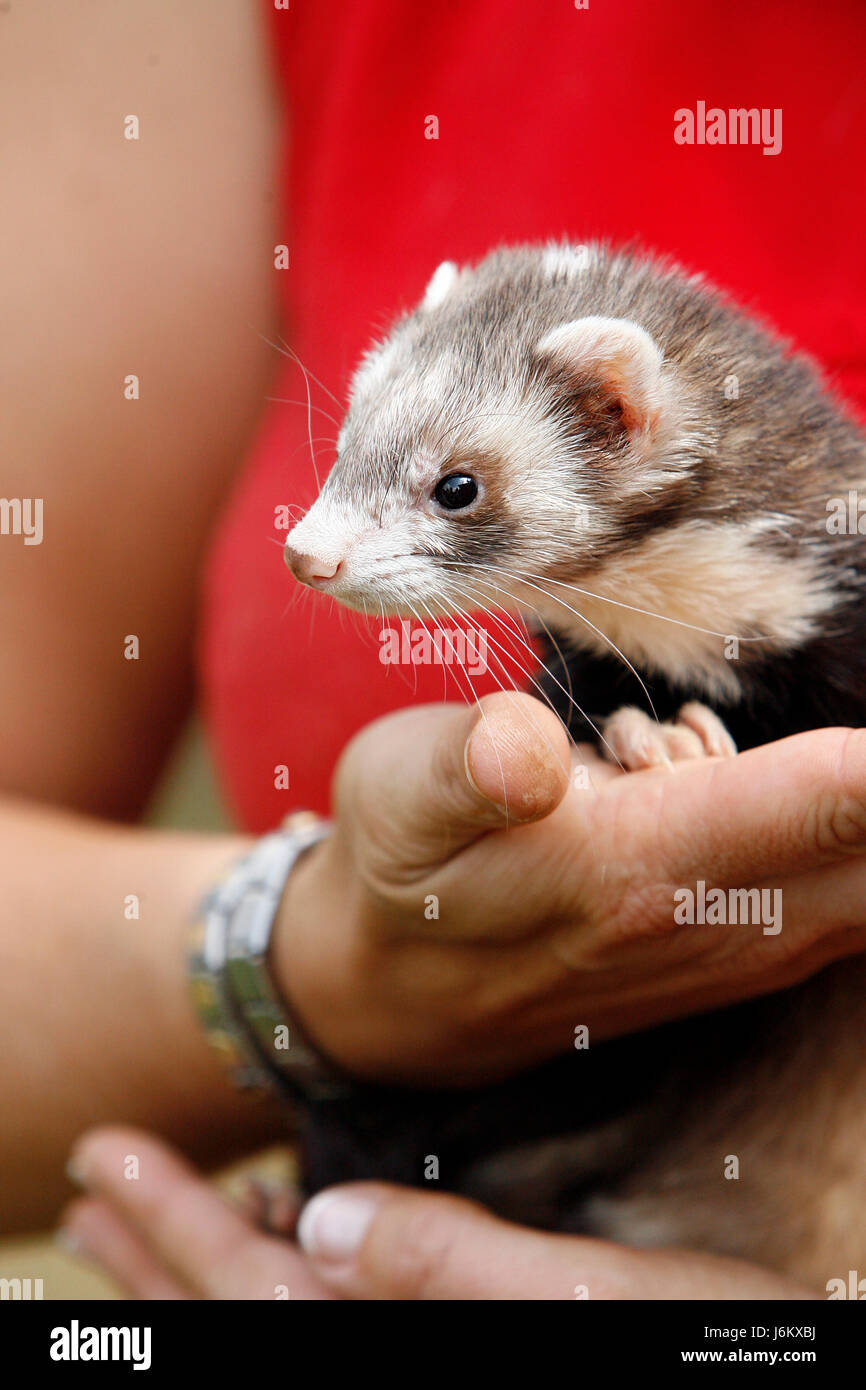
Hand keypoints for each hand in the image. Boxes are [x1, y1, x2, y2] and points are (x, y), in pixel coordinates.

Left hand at [60, 1128, 814, 1299]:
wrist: (759, 1331)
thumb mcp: (587, 1300)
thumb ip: (452, 1268)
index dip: (170, 1232)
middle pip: (242, 1316)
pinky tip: (272, 1224)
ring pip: (277, 1310)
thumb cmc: (694, 1333)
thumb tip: (320, 1224)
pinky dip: (280, 1266)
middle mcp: (399, 1348)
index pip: (257, 1304)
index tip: (103, 1158)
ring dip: (199, 1260)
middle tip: (88, 1175)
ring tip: (136, 1209)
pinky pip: (333, 1301)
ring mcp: (420, 1335)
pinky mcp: (458, 1315)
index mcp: (415, 1349)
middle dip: (155, 1249)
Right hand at [275, 692, 865, 1084]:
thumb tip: (529, 747)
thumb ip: (468, 768)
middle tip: (677, 753)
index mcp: (643, 870)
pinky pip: (846, 886)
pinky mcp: (750, 953)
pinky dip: (818, 824)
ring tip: (644, 768)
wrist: (396, 994)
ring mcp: (747, 947)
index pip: (838, 803)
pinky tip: (685, 788)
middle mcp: (723, 922)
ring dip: (825, 798)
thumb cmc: (401, 873)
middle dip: (855, 782)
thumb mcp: (397, 799)